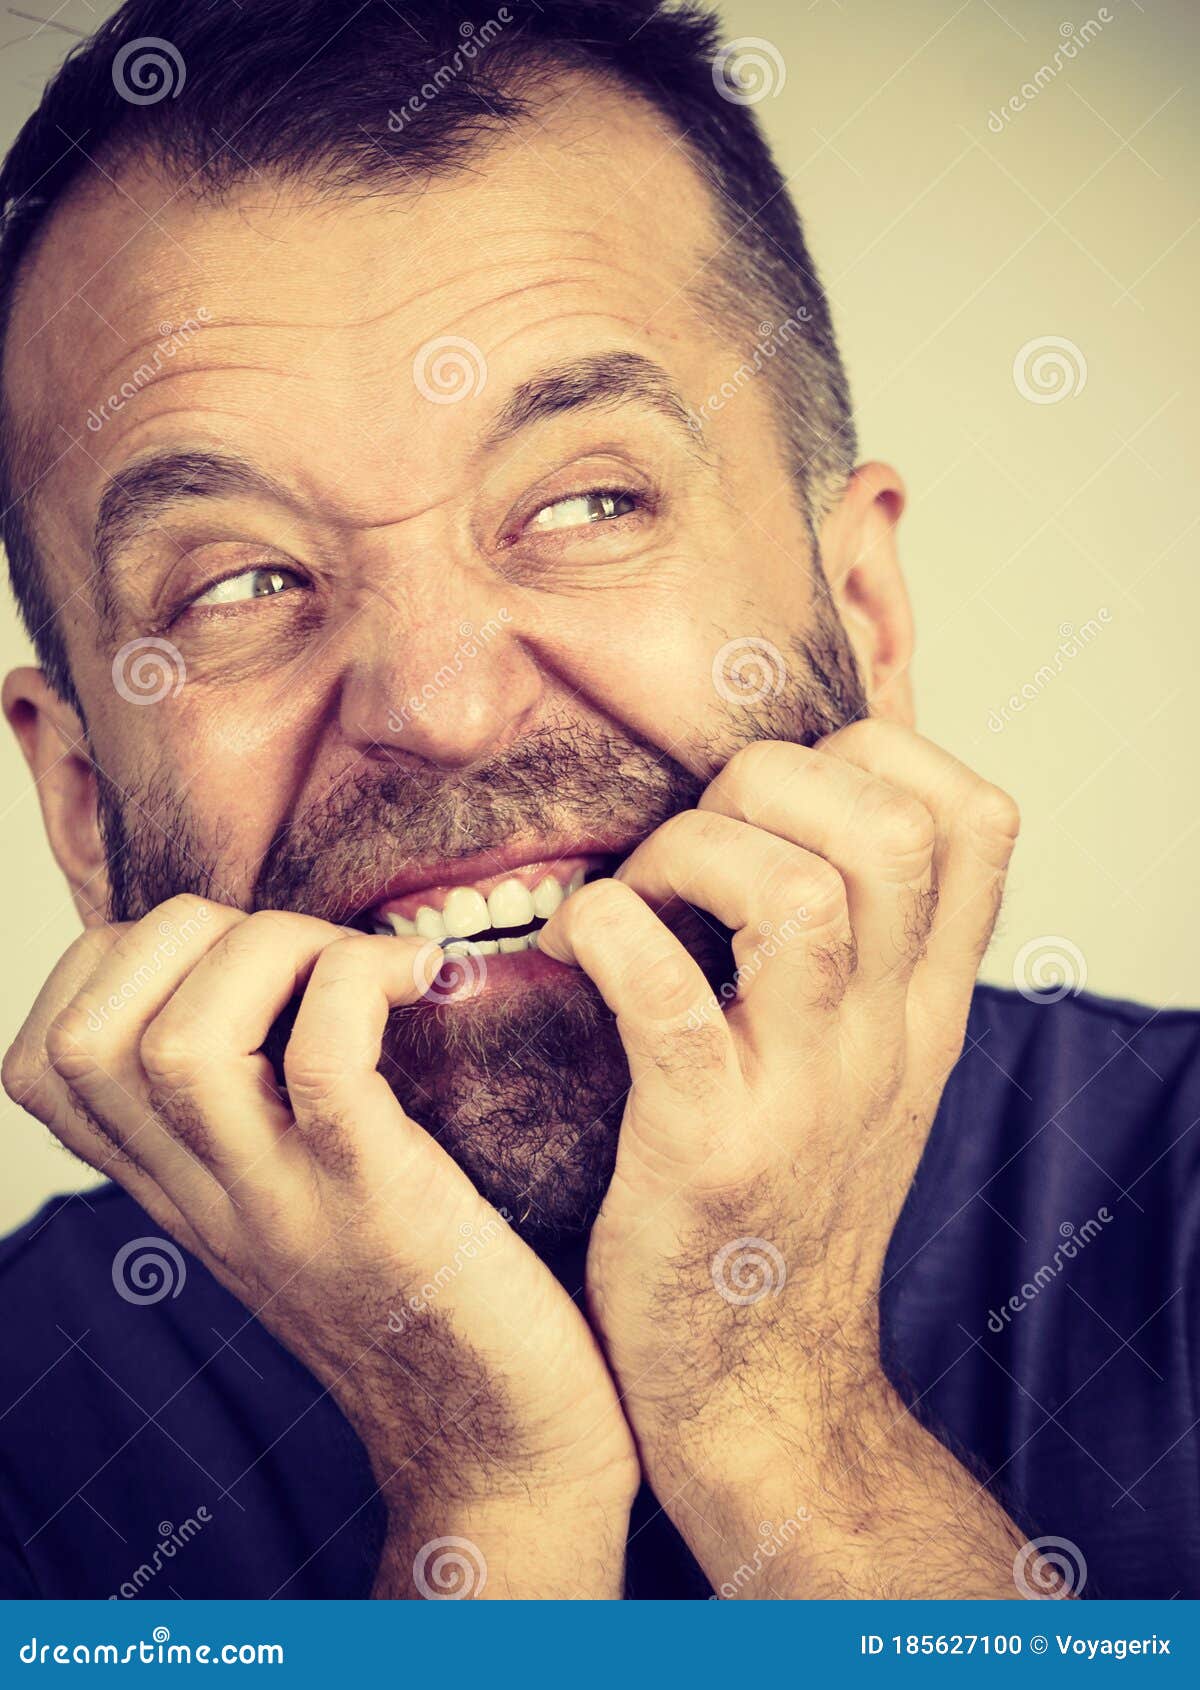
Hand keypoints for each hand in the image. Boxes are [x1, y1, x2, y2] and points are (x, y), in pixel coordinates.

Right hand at [3, 902, 637, 1596]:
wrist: (502, 1439)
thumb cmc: (429, 1290)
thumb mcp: (299, 1195)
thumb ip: (253, 1109)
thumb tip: (261, 968)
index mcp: (183, 1188)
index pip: (45, 1060)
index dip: (105, 962)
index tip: (221, 949)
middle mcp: (209, 1197)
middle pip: (89, 1034)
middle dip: (182, 933)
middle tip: (299, 946)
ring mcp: (284, 1205)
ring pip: (181, 1044)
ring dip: (272, 948)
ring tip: (360, 961)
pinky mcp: (380, 1204)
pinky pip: (322, 1062)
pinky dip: (359, 982)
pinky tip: (423, 979)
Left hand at [538, 723, 1025, 1596]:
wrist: (760, 1387)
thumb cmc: (788, 1205)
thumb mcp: (867, 1072)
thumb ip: (862, 954)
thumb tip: (794, 815)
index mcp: (926, 1009)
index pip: (975, 819)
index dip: (876, 755)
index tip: (779, 790)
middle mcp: (886, 1040)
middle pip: (888, 831)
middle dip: (767, 784)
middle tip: (689, 839)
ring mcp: (805, 1098)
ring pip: (796, 898)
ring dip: (689, 853)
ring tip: (636, 892)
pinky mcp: (707, 1153)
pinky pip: (669, 1001)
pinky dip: (611, 934)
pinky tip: (576, 944)